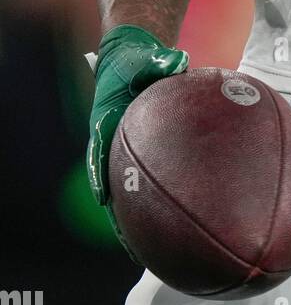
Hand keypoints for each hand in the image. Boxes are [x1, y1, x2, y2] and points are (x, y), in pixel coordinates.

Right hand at [86, 24, 187, 254]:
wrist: (134, 57)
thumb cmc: (137, 59)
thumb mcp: (145, 57)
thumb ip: (159, 61)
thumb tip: (178, 62)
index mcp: (105, 119)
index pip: (98, 151)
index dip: (100, 175)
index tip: (104, 197)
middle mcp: (112, 138)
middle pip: (112, 180)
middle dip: (120, 210)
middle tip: (131, 239)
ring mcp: (126, 147)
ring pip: (128, 186)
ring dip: (136, 214)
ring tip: (150, 246)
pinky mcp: (141, 151)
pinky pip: (147, 177)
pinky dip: (156, 198)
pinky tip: (176, 217)